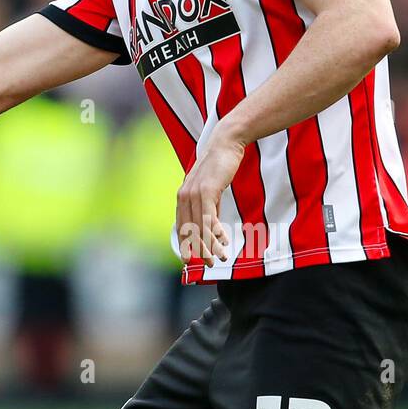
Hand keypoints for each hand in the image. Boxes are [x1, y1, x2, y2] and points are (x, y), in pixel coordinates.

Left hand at [175, 126, 245, 264]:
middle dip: (198, 249)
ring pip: (199, 226)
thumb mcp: (211, 189)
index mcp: (183, 196)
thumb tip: (212, 226)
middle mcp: (184, 196)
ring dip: (210, 244)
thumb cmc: (220, 166)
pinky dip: (215, 231)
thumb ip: (208, 206)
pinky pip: (209, 217)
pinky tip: (223, 240)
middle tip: (207, 264)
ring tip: (219, 257)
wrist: (225, 144)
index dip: (186, 243)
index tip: (189, 259)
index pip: (182, 225)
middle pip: (189, 229)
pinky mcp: (206, 191)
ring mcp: (194, 193)